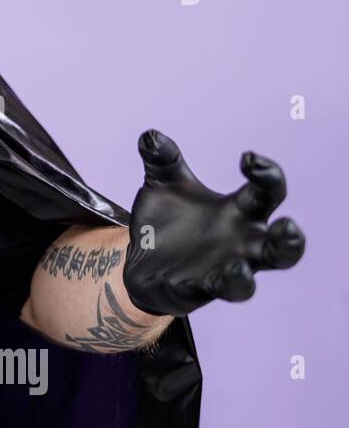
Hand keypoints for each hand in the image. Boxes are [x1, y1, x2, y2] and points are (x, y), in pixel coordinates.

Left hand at [122, 129, 304, 317]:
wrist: (139, 259)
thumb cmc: (166, 222)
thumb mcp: (161, 186)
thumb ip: (161, 160)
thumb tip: (150, 135)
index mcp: (238, 213)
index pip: (267, 193)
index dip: (266, 174)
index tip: (248, 158)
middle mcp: (240, 243)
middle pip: (281, 246)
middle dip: (290, 239)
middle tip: (287, 226)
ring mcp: (223, 269)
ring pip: (251, 280)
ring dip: (248, 275)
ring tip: (241, 268)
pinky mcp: (200, 290)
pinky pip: (215, 292)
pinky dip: (216, 286)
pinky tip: (207, 279)